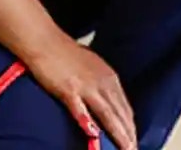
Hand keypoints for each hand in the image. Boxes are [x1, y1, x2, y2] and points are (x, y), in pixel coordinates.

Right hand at [25, 33, 136, 149]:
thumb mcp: (92, 69)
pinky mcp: (68, 89)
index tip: (134, 141)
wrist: (45, 41)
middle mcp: (102, 82)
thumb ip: (101, 86)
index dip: (130, 127)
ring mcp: (86, 86)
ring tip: (125, 149)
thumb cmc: (66, 55)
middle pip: (120, 113)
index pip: (125, 108)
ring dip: (117, 134)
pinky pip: (79, 108)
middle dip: (129, 135)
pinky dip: (87, 122)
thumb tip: (108, 103)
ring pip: (107, 114)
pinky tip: (93, 134)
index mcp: (109, 78)